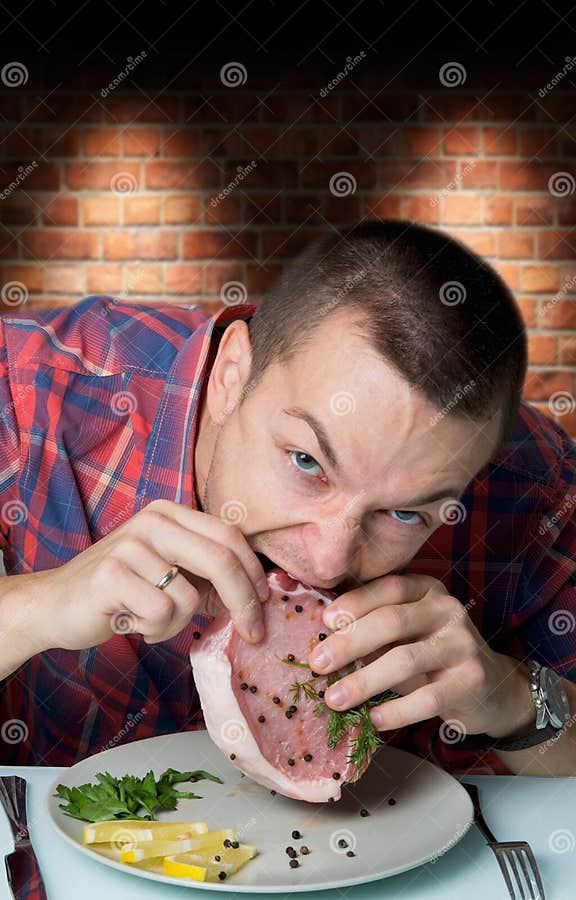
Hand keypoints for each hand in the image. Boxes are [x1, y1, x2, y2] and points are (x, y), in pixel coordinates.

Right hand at [36, 499, 268, 650]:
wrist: (54, 605)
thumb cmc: (120, 593)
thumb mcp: (170, 577)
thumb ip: (208, 578)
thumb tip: (258, 596)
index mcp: (169, 513)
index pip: (229, 535)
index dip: (254, 572)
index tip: (265, 604)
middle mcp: (152, 520)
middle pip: (221, 559)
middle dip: (245, 602)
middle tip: (254, 634)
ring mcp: (131, 544)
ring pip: (191, 596)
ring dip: (176, 623)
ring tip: (148, 618)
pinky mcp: (112, 574)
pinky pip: (162, 613)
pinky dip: (154, 630)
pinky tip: (130, 621)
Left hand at [307, 573, 530, 738]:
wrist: (491, 686)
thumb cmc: (432, 655)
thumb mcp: (408, 633)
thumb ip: (375, 630)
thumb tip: (323, 643)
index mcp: (428, 590)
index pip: (388, 587)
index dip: (354, 603)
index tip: (323, 623)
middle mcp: (448, 610)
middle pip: (391, 622)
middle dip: (349, 644)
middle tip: (317, 665)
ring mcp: (463, 644)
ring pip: (405, 660)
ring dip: (363, 682)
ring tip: (335, 699)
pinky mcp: (472, 680)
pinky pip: (426, 698)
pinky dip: (395, 711)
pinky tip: (373, 720)